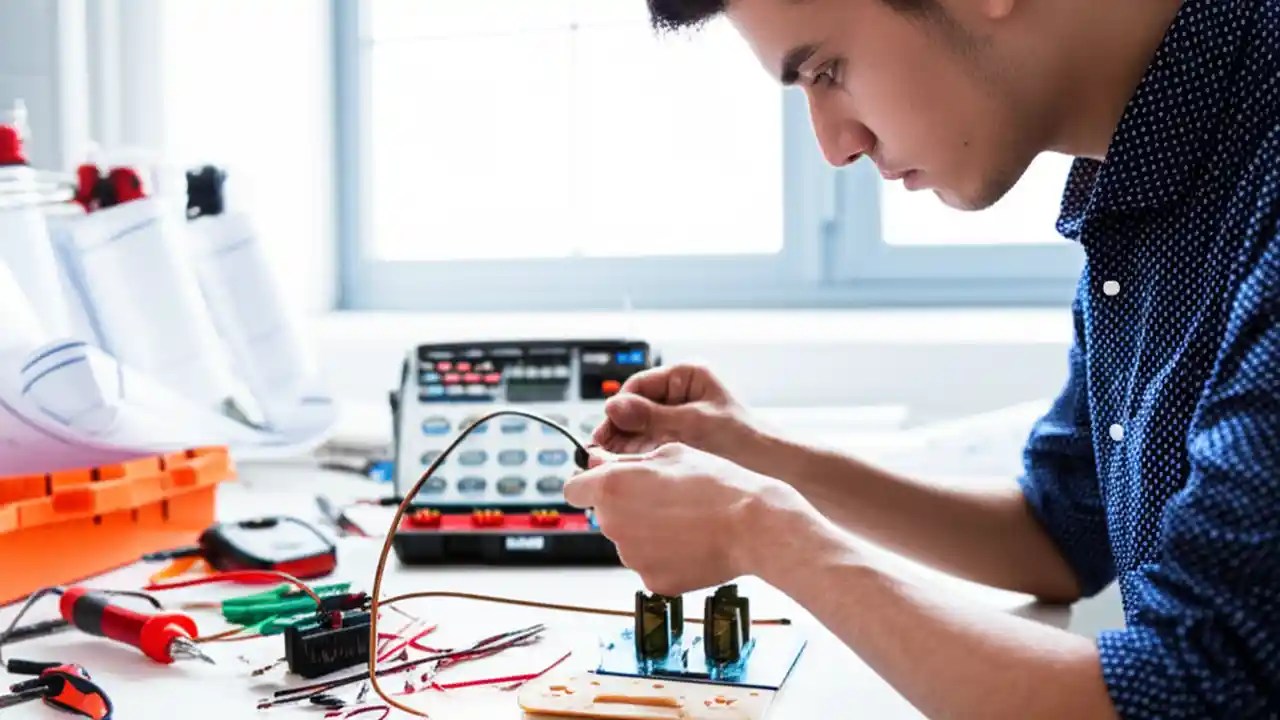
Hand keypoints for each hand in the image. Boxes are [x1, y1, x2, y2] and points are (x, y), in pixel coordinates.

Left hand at [564, 442, 811, 595]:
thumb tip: (604, 466)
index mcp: (612, 487)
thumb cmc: (717, 484)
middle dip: (626, 506)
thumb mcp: (671, 453)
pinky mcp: (653, 582)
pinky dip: (666, 557)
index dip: (590, 484)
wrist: (755, 526)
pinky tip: (692, 544)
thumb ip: (630, 462)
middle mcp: (614, 524)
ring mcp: (632, 557)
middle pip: (605, 515)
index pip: (574, 489)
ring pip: (629, 541)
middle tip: (665, 498)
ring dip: (647, 532)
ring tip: (686, 521)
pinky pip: (650, 565)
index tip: (605, 484)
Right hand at [593, 363, 756, 462]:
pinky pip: (654, 446)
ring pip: (642, 430)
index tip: (603, 432)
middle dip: (618, 431)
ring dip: (626, 447)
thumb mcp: (693, 425)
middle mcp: (683, 395)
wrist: (778, 470)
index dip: (618, 410)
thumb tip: (613, 407)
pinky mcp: (685, 443)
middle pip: (637, 409)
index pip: (638, 387)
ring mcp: (683, 419)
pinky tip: (628, 470)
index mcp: (687, 377)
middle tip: (598, 453)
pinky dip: (640, 457)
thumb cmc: (746, 441)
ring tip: (608, 465)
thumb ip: (651, 416)